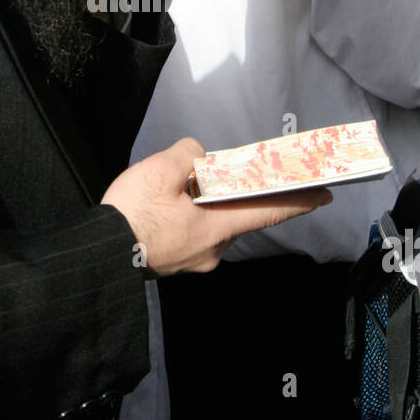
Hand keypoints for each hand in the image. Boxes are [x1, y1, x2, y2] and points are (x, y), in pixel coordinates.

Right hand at [102, 137, 331, 275]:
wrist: (97, 259)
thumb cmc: (131, 216)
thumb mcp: (161, 169)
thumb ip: (189, 156)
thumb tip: (196, 160)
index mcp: (217, 227)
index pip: (268, 211)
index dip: (298, 201)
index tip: (323, 195)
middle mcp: (212, 249)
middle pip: (236, 215)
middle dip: (234, 193)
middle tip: (226, 173)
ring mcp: (193, 260)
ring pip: (211, 224)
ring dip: (206, 205)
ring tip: (179, 186)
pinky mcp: (173, 263)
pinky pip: (192, 234)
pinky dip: (189, 217)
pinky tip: (165, 205)